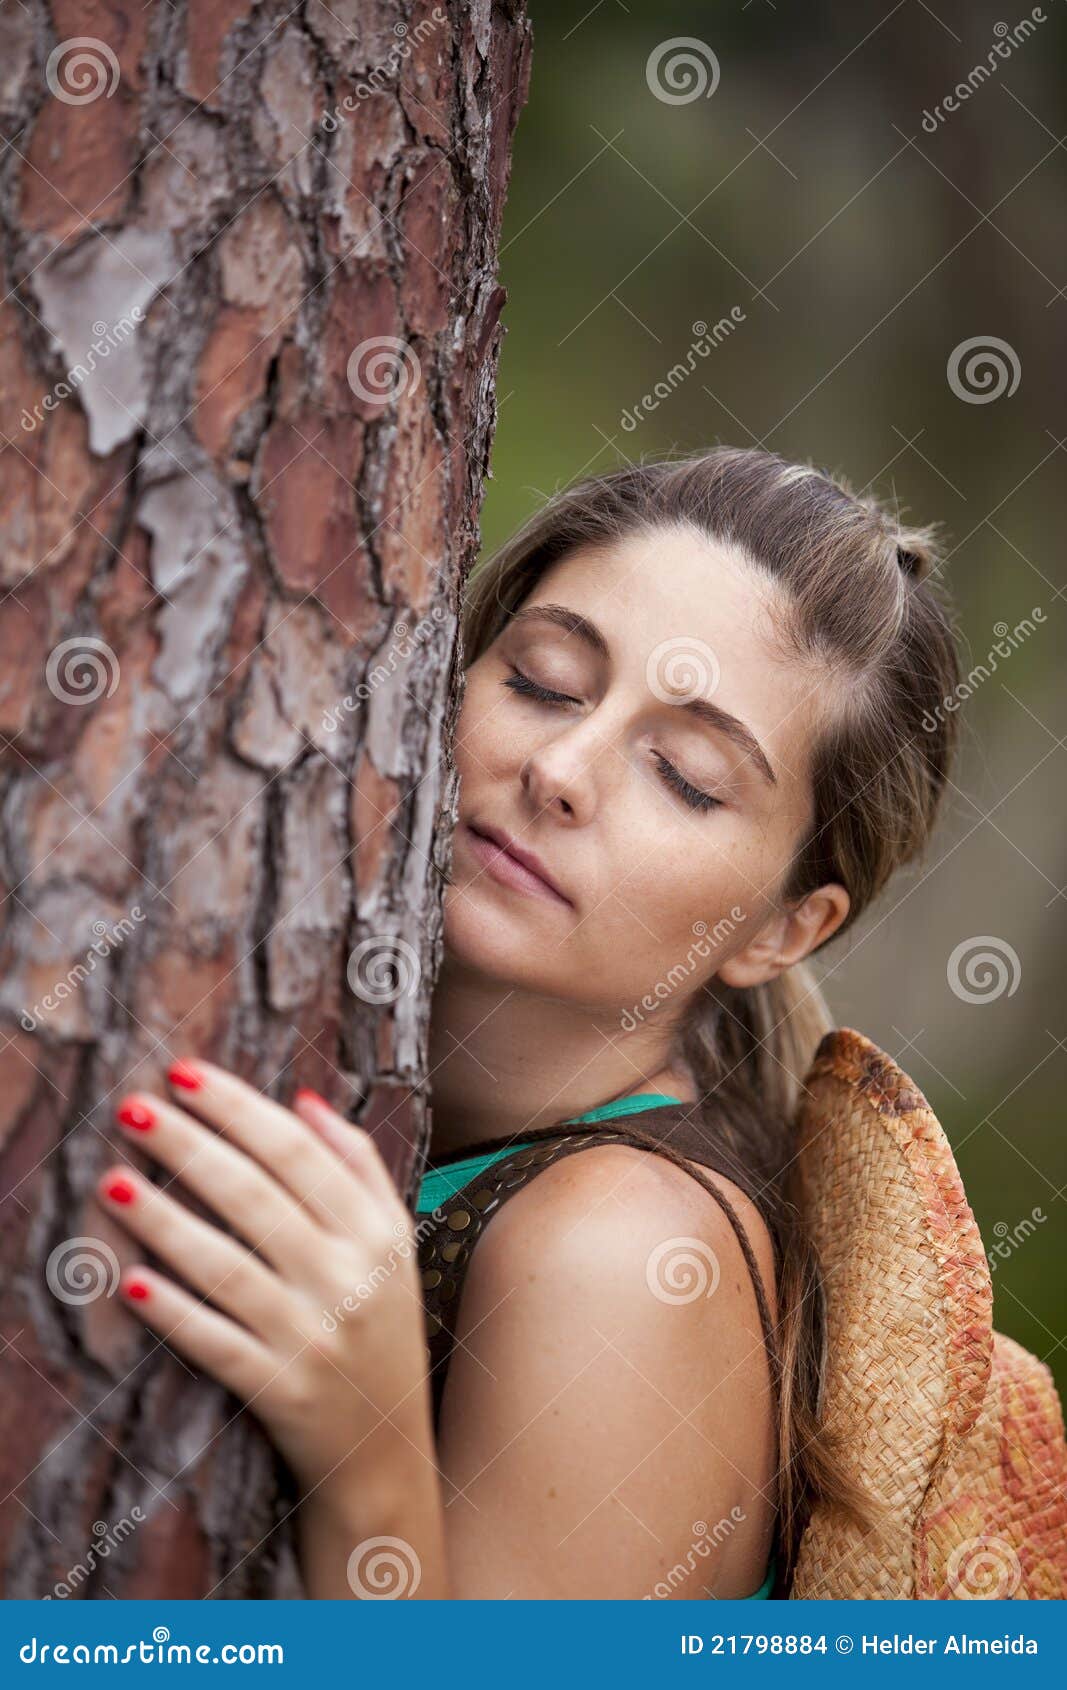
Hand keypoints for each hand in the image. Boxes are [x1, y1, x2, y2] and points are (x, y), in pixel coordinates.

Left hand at [95, 1058, 432, 1501]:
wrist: (387, 1452)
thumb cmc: (380, 1326)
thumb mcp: (394, 1242)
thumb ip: (358, 1165)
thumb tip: (302, 1097)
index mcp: (378, 1232)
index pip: (298, 1152)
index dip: (237, 1107)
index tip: (182, 1073)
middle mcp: (349, 1279)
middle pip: (257, 1197)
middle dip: (190, 1145)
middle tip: (132, 1108)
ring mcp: (313, 1337)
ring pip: (227, 1267)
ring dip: (165, 1221)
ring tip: (113, 1181)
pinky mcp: (280, 1391)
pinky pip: (216, 1343)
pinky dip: (173, 1311)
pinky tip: (128, 1279)